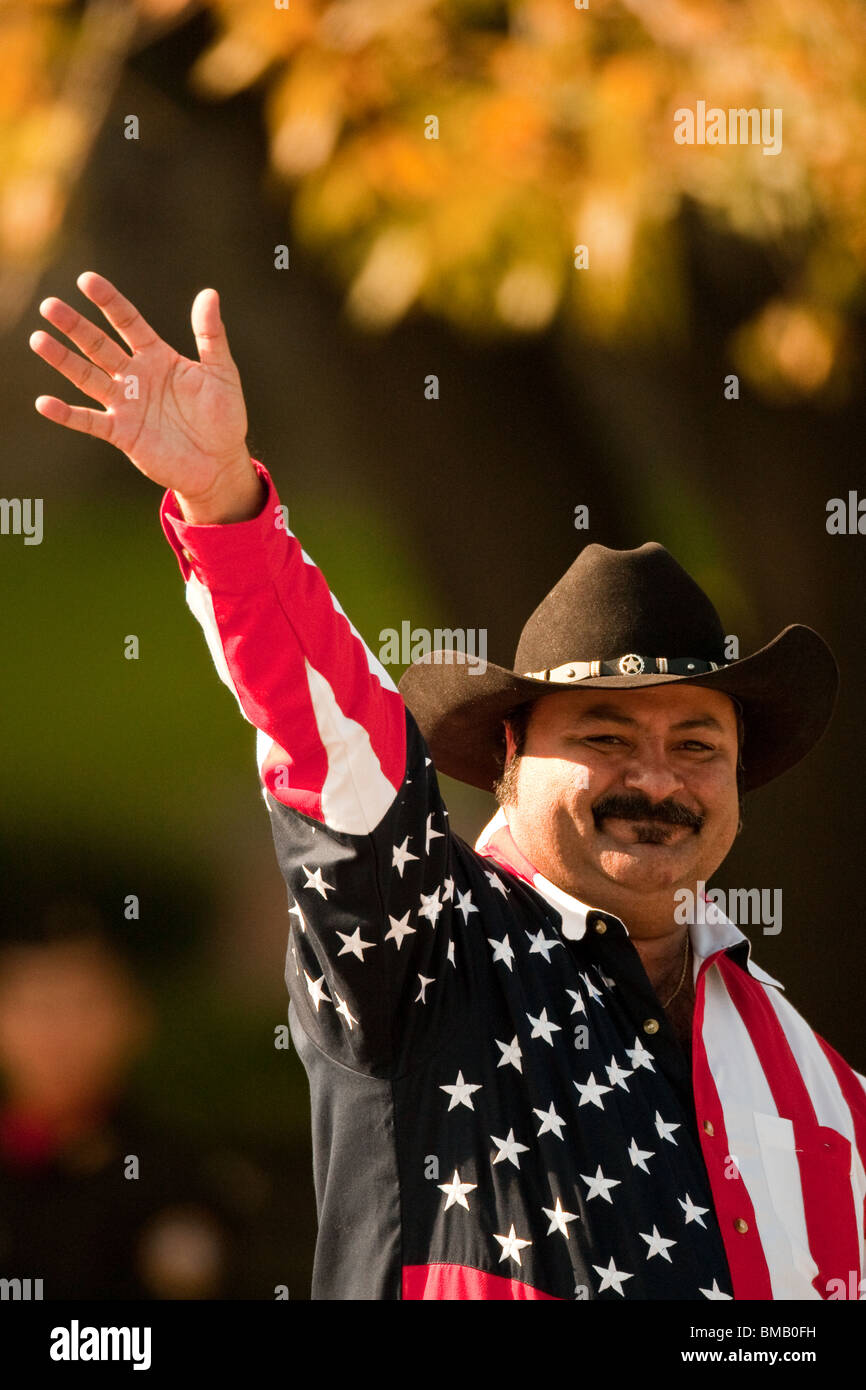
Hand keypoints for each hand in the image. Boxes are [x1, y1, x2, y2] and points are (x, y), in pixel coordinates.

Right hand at [30, 272, 255, 511]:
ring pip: (88, 377)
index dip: (108, 301)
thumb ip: (211, 335)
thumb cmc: (223, 417)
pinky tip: (44, 403)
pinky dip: (67, 414)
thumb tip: (209, 293)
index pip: (128, 322)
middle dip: (75, 326)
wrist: (220, 463)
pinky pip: (89, 421)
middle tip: (50, 306)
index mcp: (157, 356)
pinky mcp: (122, 434)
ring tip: (38, 339)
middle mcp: (136, 376)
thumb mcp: (221, 372)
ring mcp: (126, 405)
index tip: (86, 280)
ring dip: (63, 360)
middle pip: (99, 345)